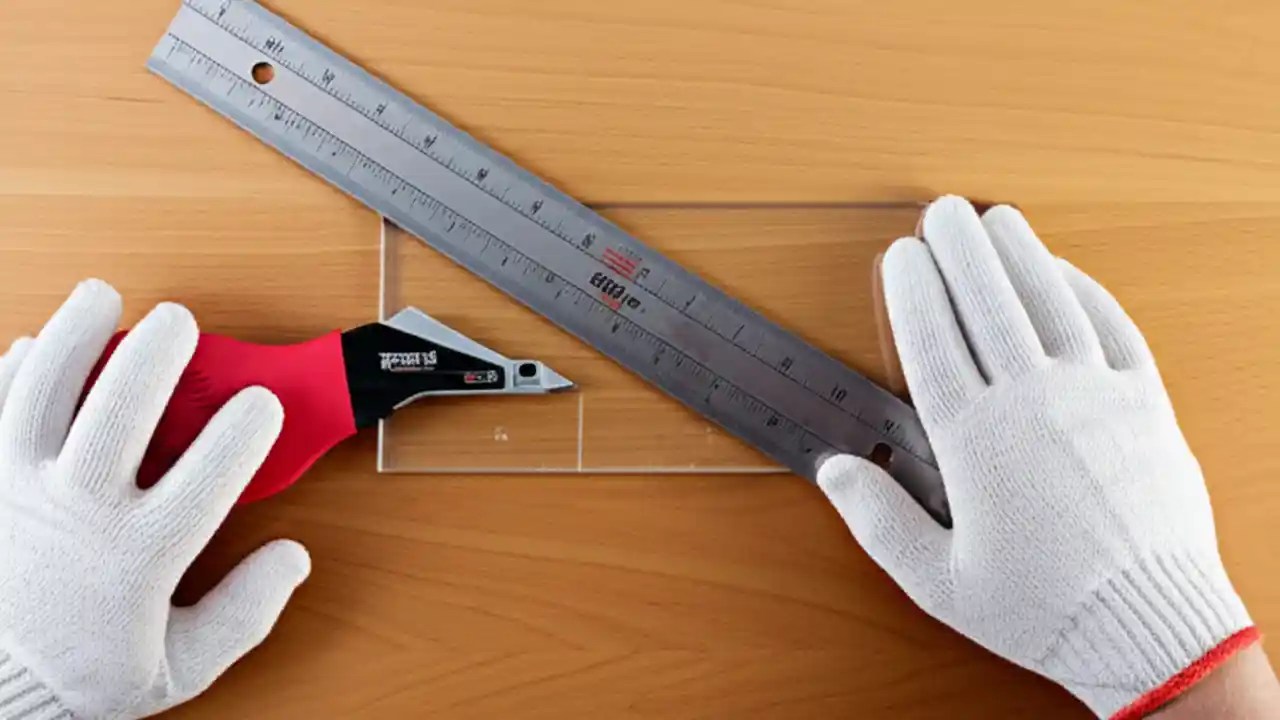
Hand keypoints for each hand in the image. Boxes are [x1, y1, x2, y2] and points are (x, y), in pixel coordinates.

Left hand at [0, 280, 310, 718]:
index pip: (208, 476)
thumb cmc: (79, 675)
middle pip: (120, 408)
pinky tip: (39, 344)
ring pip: (46, 389)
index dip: (245, 428)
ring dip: (78, 334)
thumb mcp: (179, 667)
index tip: (262, 406)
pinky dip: (16, 368)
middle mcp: (75, 513)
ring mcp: (18, 490)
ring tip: (103, 297)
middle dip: (159, 353)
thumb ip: (244, 613)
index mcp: (136, 557)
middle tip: (180, 322)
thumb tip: (293, 558)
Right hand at [820, 197, 1260, 717]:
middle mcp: (1034, 402)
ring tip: (996, 220)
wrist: (1152, 629)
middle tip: (941, 212)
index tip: (899, 257)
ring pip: (1050, 299)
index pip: (933, 338)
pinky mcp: (1146, 402)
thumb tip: (835, 469)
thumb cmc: (1044, 611)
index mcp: (975, 441)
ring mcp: (1095, 395)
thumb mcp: (940, 581)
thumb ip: (878, 519)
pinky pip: (1113, 326)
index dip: (912, 287)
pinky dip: (1085, 289)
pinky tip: (1063, 271)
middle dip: (958, 247)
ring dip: (1020, 252)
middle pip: (987, 300)